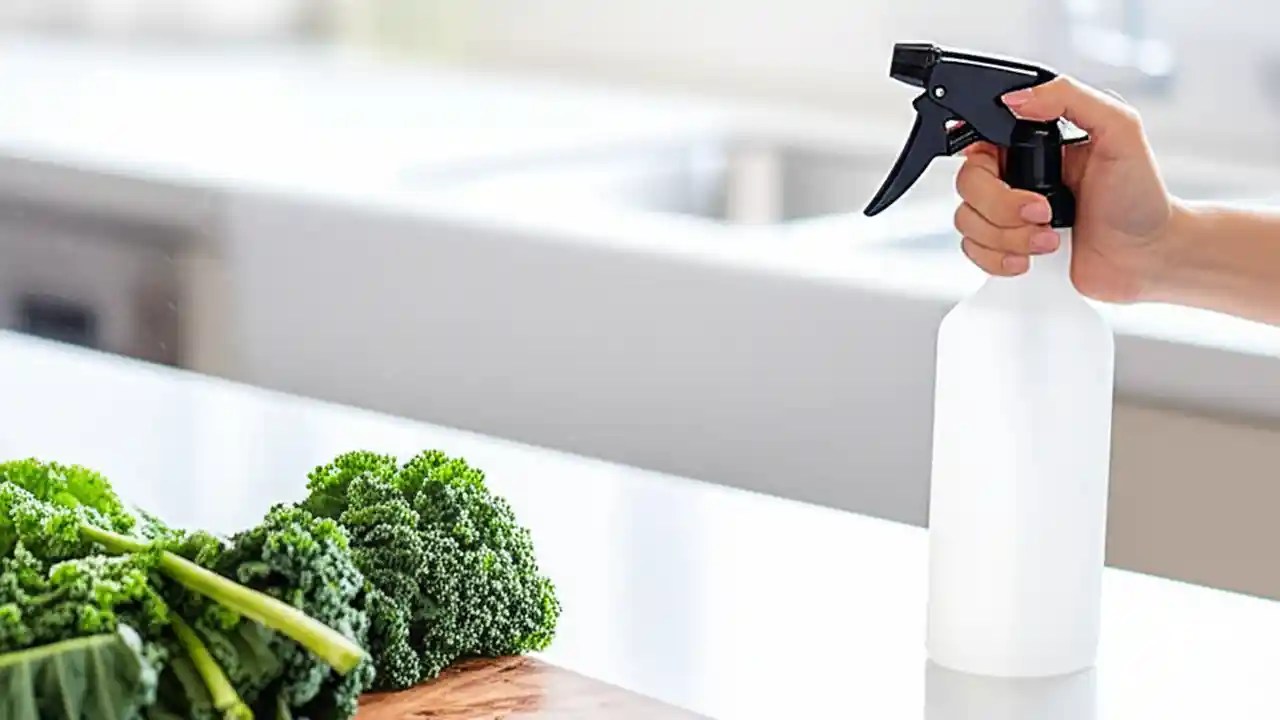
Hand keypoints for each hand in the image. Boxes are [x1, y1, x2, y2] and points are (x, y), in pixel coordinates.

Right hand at [952, 76, 1175, 301]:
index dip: (981, 157)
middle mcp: (1016, 174)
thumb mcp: (1120, 129)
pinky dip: (998, 259)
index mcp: (1034, 141)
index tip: (1006, 171)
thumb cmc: (1141, 197)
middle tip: (1043, 212)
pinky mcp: (1007, 246)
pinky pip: (973, 251)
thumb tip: (1017, 97)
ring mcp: (1009, 212)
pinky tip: (1030, 257)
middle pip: (967, 184)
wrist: (1148, 257)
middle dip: (1002, 206)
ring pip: (967, 220)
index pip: (977, 137)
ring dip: (1007, 236)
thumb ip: (1071, 98)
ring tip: (1049, 238)